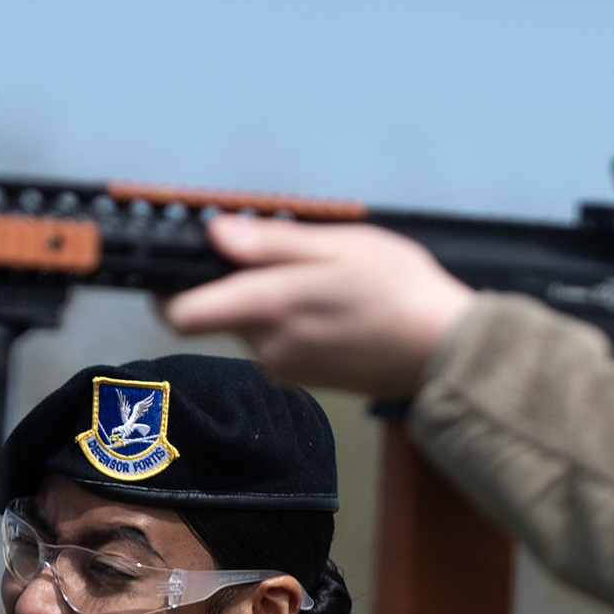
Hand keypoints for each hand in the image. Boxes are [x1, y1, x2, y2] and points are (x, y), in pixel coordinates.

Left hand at [162, 219, 477, 396]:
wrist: (446, 352)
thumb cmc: (402, 293)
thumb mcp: (338, 245)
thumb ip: (270, 243)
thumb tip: (217, 233)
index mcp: (268, 307)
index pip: (181, 314)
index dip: (167, 290)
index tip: (177, 265)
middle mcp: (266, 346)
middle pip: (215, 316)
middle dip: (232, 285)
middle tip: (277, 256)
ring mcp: (285, 369)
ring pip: (248, 329)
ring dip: (268, 303)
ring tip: (319, 280)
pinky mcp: (304, 380)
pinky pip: (277, 345)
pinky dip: (291, 324)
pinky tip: (332, 308)